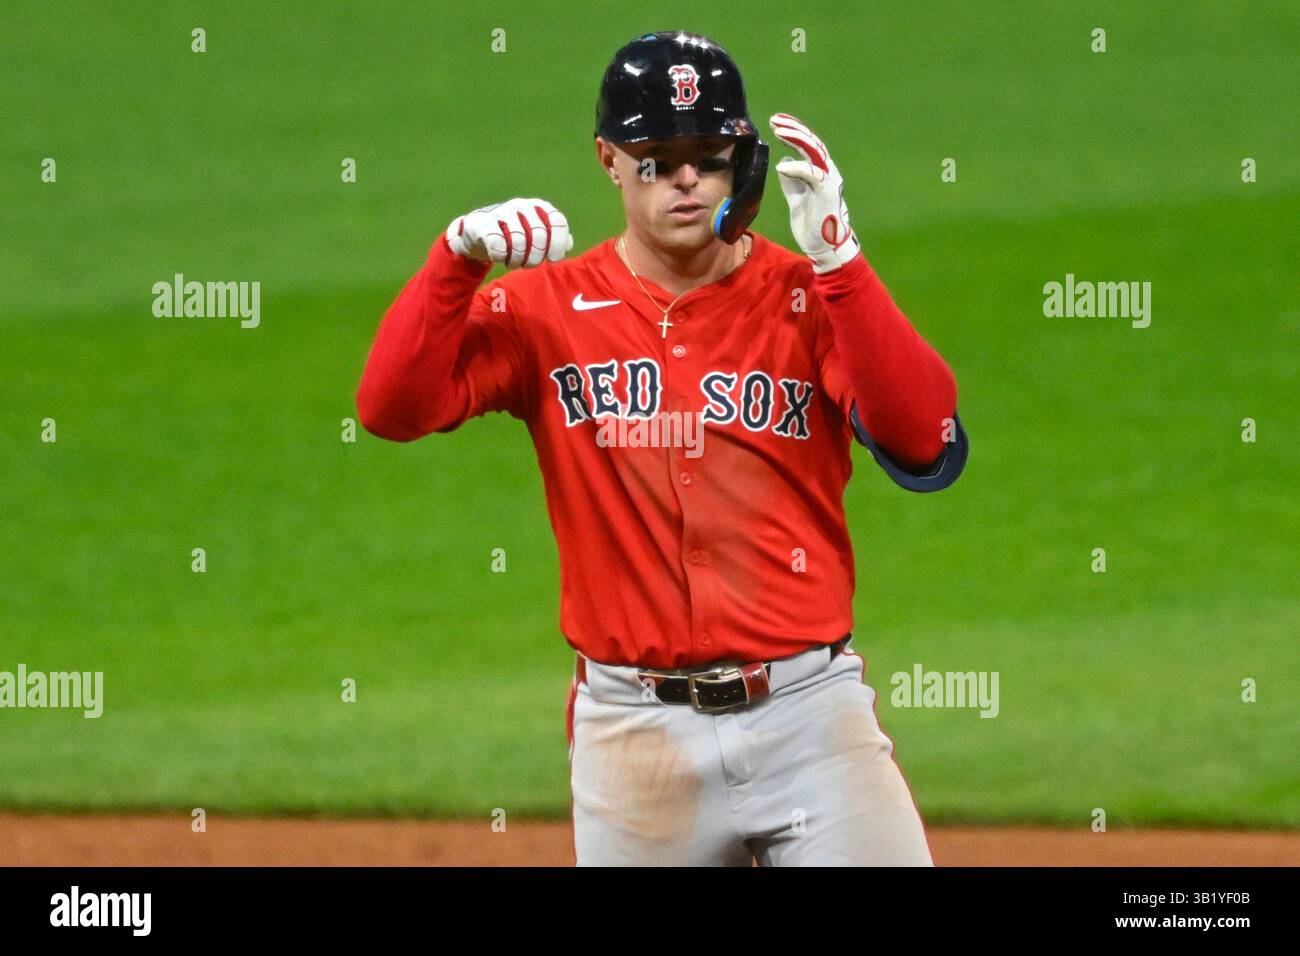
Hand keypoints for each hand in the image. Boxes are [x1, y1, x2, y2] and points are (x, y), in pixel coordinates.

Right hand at [445, 198, 573, 267]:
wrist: (478, 232)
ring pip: (519, 242)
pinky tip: (501, 259)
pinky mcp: (484, 225)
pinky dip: (503, 258)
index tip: (553, 259)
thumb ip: (554, 238)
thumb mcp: (536, 235)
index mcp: (538, 207)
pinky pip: (499, 246)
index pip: (557, 221)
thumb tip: (568, 244)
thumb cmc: (513, 235)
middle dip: (536, 257)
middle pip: (539, 236)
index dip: (558, 243)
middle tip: (529, 264)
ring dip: (519, 260)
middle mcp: (521, 206)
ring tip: (515, 263)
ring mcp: (502, 213)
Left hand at [768, 113, 859, 273]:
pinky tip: (782, 165)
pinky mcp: (827, 192)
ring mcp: (829, 181)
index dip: (793, 132)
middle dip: (793, 129)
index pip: (807, 146)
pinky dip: (797, 167)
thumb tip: (784, 162)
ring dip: (796, 138)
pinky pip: (813, 174)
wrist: (824, 245)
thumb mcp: (797, 197)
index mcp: (820, 172)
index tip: (776, 123)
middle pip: (811, 143)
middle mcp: (827, 172)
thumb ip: (792, 180)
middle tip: (775, 120)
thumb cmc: (812, 223)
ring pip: (814, 152)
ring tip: (778, 130)